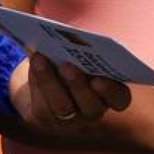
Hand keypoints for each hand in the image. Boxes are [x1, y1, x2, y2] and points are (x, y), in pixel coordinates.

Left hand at [7, 54, 130, 133]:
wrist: (44, 82)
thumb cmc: (69, 60)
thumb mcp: (77, 53)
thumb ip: (79, 46)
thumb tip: (66, 32)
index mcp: (111, 94)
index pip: (119, 98)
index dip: (111, 91)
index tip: (98, 78)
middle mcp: (94, 110)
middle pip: (90, 106)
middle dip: (78, 85)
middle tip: (67, 65)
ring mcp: (71, 120)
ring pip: (62, 107)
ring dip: (50, 81)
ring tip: (40, 58)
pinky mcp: (47, 121)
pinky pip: (42, 106)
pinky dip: (37, 81)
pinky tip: (34, 61)